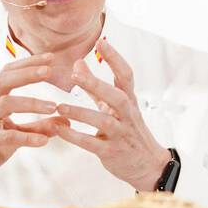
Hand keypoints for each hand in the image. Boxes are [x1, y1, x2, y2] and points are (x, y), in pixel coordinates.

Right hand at [0, 54, 62, 204]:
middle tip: (49, 70)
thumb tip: (66, 121)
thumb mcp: (16, 135)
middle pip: (3, 81)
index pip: (8, 74)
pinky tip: (44, 140)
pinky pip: (5, 136)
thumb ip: (39, 127)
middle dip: (26, 73)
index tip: (50, 58)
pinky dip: (26, 137)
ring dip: (30, 103)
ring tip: (54, 107)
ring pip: (4, 104)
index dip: (27, 64)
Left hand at [50, 37, 170, 191]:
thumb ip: (95, 87)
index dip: (115, 59)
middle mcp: (127, 115)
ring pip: (103, 121)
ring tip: (59, 106)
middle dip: (96, 84)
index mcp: (129, 101)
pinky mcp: (112, 152)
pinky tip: (59, 129)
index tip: (101, 42)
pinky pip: (92, 143)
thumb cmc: (127, 131)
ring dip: (80, 112)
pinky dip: (75, 137)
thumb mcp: (114, 107)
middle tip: (74, 73)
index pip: (126, 75)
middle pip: (116, 96)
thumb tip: (77, 63)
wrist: (147, 164)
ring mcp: (121, 134)